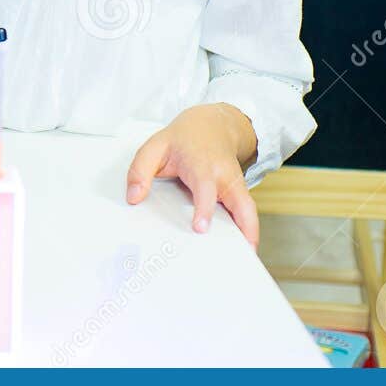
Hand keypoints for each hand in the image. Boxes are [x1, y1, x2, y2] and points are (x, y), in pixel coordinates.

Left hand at [126, 104, 260, 248]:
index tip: (200, 228)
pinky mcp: (240, 193)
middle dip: (242, 227)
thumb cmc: (182, 140)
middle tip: (236, 255)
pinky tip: (243, 250)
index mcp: (202, 165)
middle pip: (240, 203)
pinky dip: (249, 231)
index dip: (204, 208)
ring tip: (244, 260)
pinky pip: (248, 213)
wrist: (212, 126)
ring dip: (251, 234)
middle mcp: (224, 176)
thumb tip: (134, 198)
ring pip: (249, 210)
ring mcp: (236, 185)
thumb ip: (140, 171)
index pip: (205, 188)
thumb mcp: (154, 146)